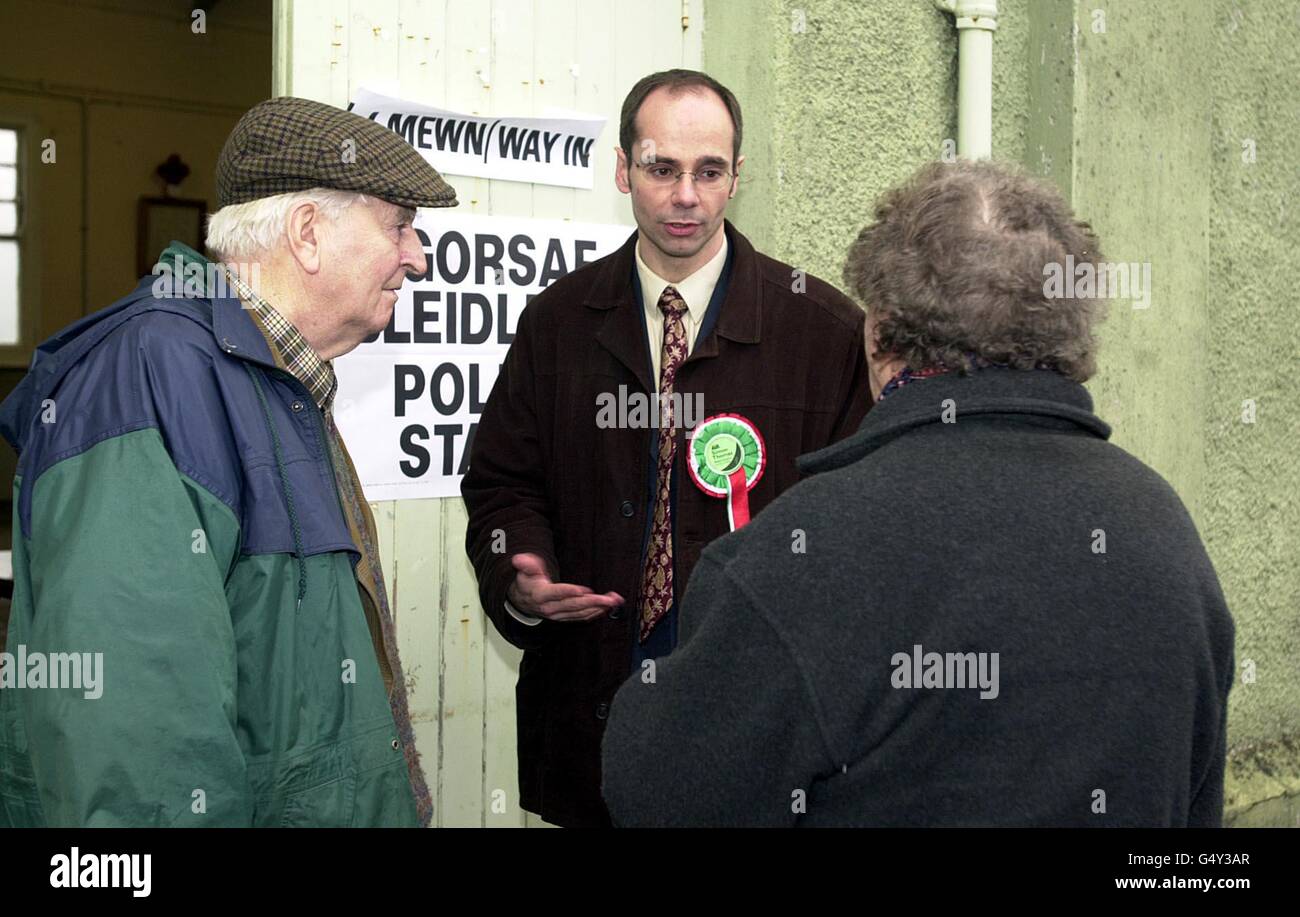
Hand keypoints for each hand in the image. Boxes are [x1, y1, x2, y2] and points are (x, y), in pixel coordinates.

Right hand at [507, 553, 623, 622]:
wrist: (522, 601)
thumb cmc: (527, 582)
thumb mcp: (524, 571)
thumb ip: (525, 564)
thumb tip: (519, 559)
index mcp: (540, 595)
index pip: (556, 593)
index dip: (569, 592)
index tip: (584, 590)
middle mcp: (550, 608)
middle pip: (573, 605)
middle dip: (593, 601)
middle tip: (609, 598)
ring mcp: (558, 615)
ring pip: (580, 613)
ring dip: (599, 608)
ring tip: (614, 601)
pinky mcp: (565, 617)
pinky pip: (581, 617)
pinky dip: (595, 613)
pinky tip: (606, 608)